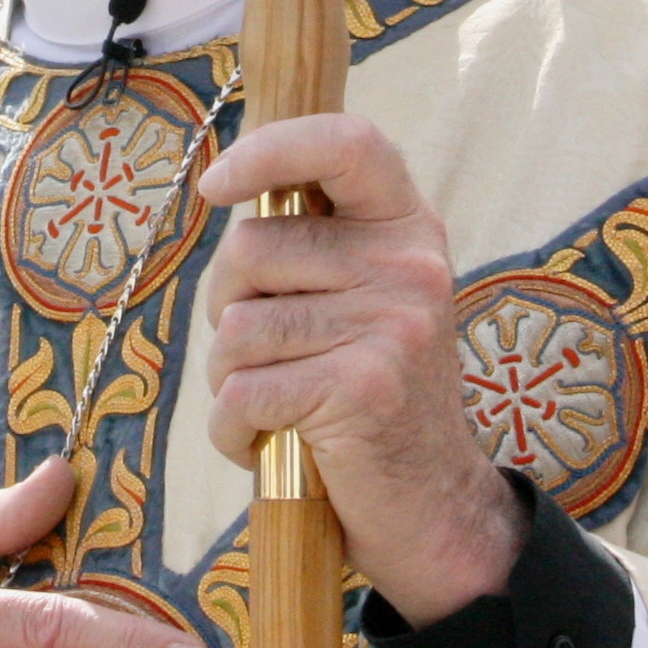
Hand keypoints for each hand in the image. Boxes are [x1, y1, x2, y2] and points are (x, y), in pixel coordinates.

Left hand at [199, 113, 524, 628]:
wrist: (432, 505)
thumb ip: (316, 239)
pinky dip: (232, 430)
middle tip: (265, 351)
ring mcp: (392, 324)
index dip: (270, 149)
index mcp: (407, 224)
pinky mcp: (363, 388)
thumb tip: (226, 189)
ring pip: (237, 326)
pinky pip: (242, 392)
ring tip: (273, 403)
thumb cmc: (370, 390)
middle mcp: (409, 262)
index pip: (345, 142)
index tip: (215, 187)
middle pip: (251, 247)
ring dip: (228, 378)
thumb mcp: (366, 293)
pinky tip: (265, 444)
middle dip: (227, 304)